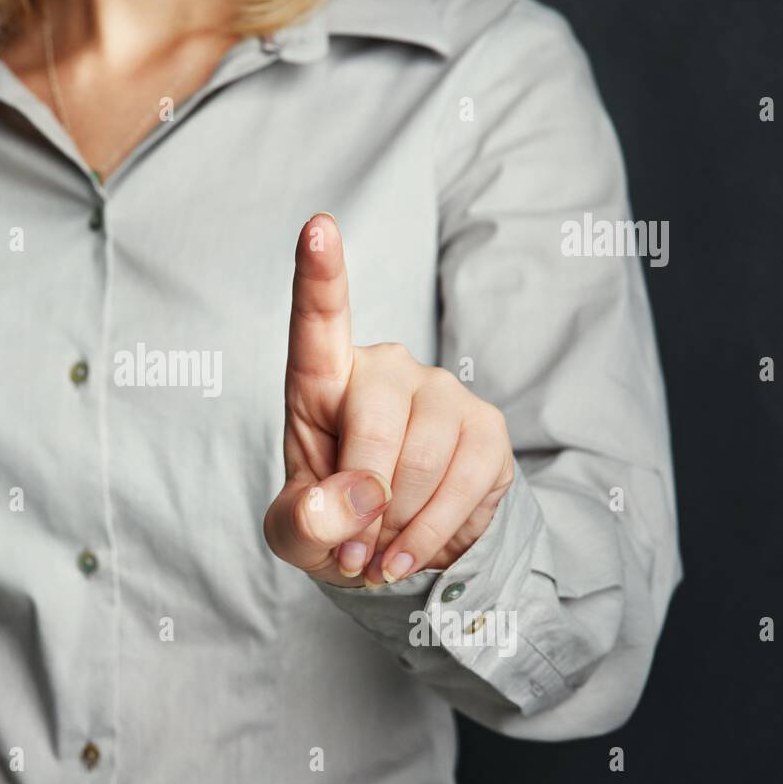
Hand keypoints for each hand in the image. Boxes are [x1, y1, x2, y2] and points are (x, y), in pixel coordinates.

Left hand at [263, 214, 514, 587]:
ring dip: (395, 526)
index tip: (317, 227)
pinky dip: (430, 536)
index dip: (318, 275)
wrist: (395, 547)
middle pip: (374, 424)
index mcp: (322, 379)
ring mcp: (442, 392)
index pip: (319, 321)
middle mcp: (386, 368)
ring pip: (422, 461)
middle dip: (361, 499)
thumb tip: (354, 501)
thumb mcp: (295, 532)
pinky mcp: (487, 429)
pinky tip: (407, 556)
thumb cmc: (332, 520)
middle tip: (349, 550)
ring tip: (376, 553)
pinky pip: (465, 485)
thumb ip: (304, 520)